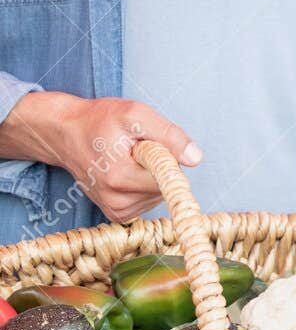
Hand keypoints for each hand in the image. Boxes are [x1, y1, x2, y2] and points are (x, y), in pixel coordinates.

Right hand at [2, 92, 201, 223]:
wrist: (66, 133)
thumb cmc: (98, 120)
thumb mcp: (135, 115)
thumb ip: (169, 135)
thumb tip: (195, 158)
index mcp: (120, 179)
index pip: (170, 177)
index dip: (165, 155)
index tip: (145, 143)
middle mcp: (117, 202)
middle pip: (165, 187)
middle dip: (158, 165)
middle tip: (134, 147)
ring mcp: (116, 211)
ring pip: (158, 194)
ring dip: (149, 174)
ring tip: (127, 157)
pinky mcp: (117, 214)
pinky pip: (148, 200)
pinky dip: (142, 184)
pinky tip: (125, 170)